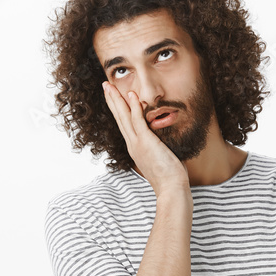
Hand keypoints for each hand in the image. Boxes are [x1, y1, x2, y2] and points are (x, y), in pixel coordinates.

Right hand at [102, 81, 191, 198]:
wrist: (171, 189)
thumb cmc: (169, 178)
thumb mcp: (161, 159)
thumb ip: (159, 149)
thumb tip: (164, 144)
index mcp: (135, 148)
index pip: (124, 125)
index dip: (119, 110)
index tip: (114, 98)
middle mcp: (132, 144)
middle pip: (119, 118)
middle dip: (112, 100)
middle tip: (105, 86)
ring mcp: (137, 143)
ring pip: (124, 117)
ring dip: (116, 99)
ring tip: (109, 85)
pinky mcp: (146, 142)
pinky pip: (137, 120)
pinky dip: (133, 107)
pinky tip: (131, 94)